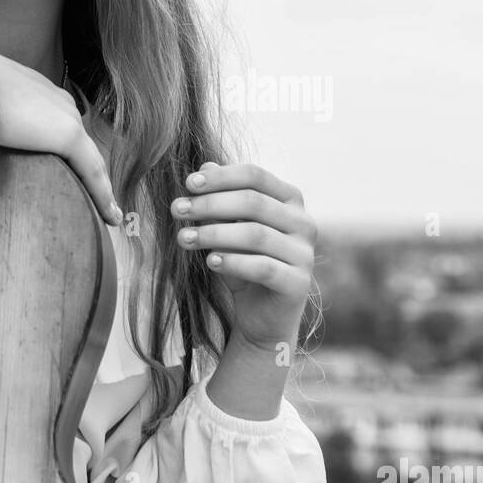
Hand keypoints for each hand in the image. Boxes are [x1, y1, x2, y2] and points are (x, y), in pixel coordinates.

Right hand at [0, 47, 122, 226]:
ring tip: (107, 212)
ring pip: (91, 160)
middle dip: (90, 170)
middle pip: (81, 144)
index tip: (73, 170)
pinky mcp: (68, 135)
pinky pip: (93, 172)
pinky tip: (111, 216)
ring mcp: (67, 117)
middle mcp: (60, 102)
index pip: (61, 125)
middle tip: (99, 199)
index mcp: (41, 92)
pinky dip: (103, 196)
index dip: (71, 150)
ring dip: (99, 186)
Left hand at [170, 162, 316, 351]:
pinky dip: (233, 262)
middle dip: (210, 204)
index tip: (188, 184)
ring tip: (184, 238)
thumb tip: (205, 166)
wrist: (261, 316)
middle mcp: (304, 223)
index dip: (221, 177)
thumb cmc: (244, 262)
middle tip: (176, 210)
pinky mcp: (299, 284)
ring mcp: (305, 254)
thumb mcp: (228, 227)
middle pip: (253, 203)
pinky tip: (210, 261)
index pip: (255, 176)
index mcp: (290, 200)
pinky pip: (263, 267)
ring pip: (255, 235)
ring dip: (214, 233)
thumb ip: (221, 197)